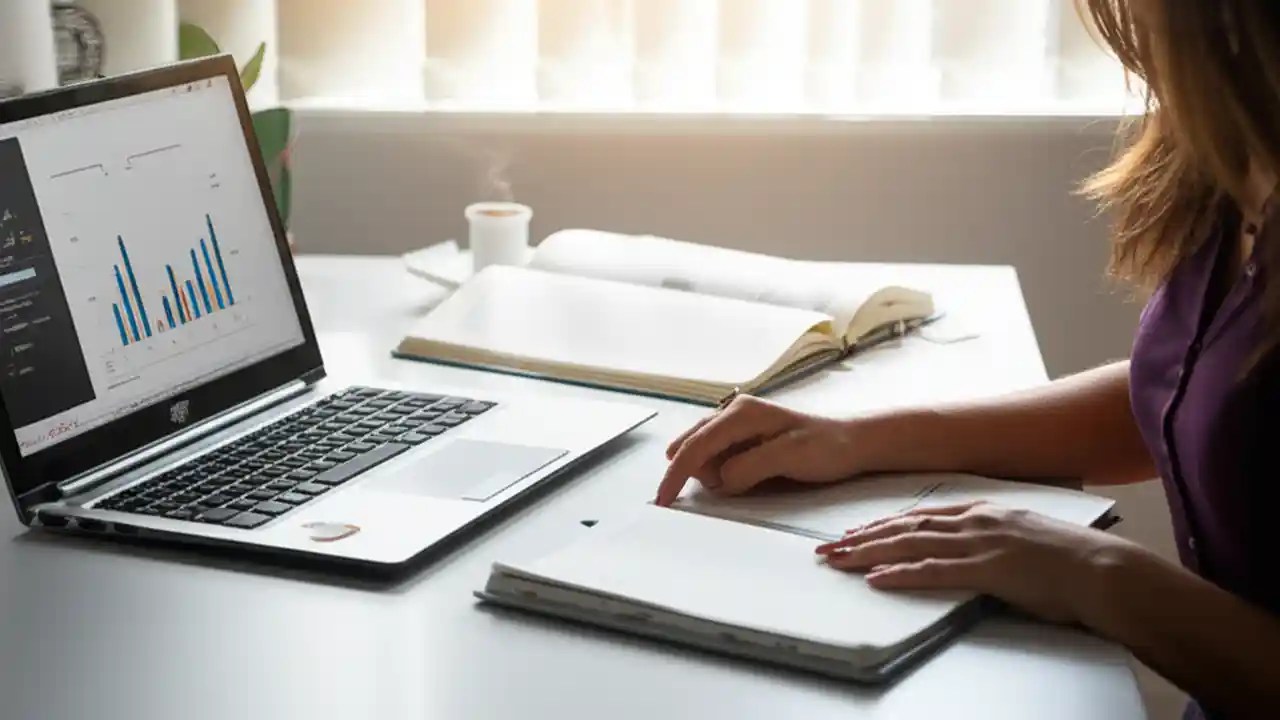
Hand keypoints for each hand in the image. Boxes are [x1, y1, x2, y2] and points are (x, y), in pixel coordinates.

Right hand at [656, 395, 863, 505]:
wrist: (853, 442)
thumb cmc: (826, 447)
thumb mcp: (788, 457)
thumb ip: (748, 467)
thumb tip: (719, 481)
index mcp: (741, 412)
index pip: (696, 446)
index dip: (676, 475)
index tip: (663, 501)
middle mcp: (733, 411)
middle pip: (693, 448)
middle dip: (700, 473)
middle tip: (743, 483)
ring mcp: (736, 423)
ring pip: (704, 455)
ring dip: (717, 474)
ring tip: (757, 476)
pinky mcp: (742, 436)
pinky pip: (718, 458)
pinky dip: (724, 472)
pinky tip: (751, 474)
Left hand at [815, 502, 1124, 624]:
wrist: (1103, 570)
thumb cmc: (1073, 561)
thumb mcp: (1027, 538)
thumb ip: (997, 540)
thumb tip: (979, 551)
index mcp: (985, 512)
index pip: (922, 515)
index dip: (885, 524)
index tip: (856, 531)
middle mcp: (976, 521)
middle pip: (906, 527)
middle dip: (864, 537)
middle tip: (830, 547)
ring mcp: (979, 544)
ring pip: (911, 545)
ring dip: (870, 554)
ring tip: (839, 561)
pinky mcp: (986, 570)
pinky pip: (933, 571)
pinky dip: (900, 574)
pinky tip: (877, 579)